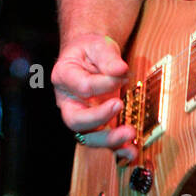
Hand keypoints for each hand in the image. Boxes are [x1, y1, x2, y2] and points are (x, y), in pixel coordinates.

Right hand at [51, 32, 136, 161]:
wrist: (91, 56)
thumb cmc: (91, 50)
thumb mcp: (98, 45)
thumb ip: (108, 56)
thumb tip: (120, 70)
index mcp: (63, 77)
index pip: (82, 86)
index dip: (103, 83)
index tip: (122, 74)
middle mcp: (68, 101)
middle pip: (75, 120)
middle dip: (97, 118)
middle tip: (118, 105)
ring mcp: (82, 116)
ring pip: (88, 137)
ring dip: (109, 139)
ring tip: (129, 134)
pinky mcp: (97, 125)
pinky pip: (104, 142)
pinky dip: (118, 149)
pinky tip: (131, 151)